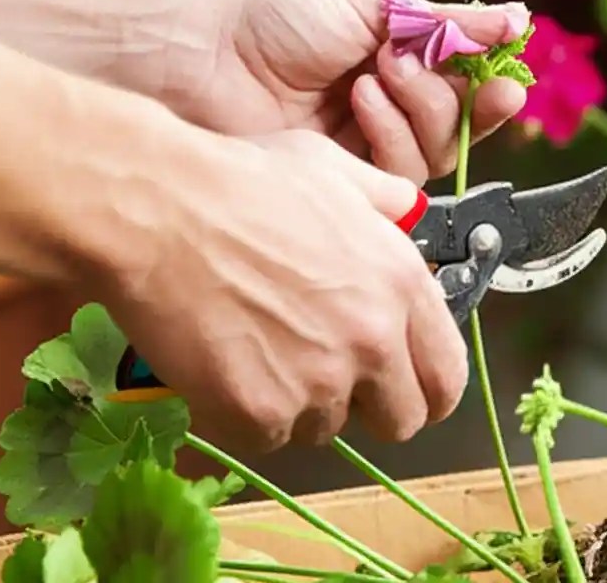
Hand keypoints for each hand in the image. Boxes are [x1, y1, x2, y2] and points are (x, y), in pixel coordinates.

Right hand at [97, 129, 467, 451]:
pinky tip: (224, 362)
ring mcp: (320, 382)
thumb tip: (407, 209)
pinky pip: (268, 436)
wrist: (159, 212)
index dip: (428, 388)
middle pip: (403, 420)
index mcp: (403, 285)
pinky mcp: (261, 413)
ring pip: (327, 427)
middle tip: (329, 379)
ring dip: (300, 403)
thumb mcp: (333, 170)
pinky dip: (246, 413)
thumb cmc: (240, 181)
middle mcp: (374, 339)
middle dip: (371, 407)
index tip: (405, 388)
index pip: (448, 375)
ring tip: (259, 348)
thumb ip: (385, 199)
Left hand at [171, 0, 529, 184]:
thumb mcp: (375, 3)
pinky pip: (398, 178)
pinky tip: (359, 101)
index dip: (491, 91)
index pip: (466, 87)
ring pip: (433, 156)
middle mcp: (389, 110)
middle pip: (458, 129)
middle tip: (413, 66)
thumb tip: (517, 19)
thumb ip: (449, 24)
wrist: (207, 53)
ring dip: (416, 112)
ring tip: (374, 75)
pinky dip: (389, 134)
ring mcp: (366, 149)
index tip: (507, 84)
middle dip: (451, 99)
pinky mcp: (345, 185)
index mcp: (400, 61)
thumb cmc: (279, 16)